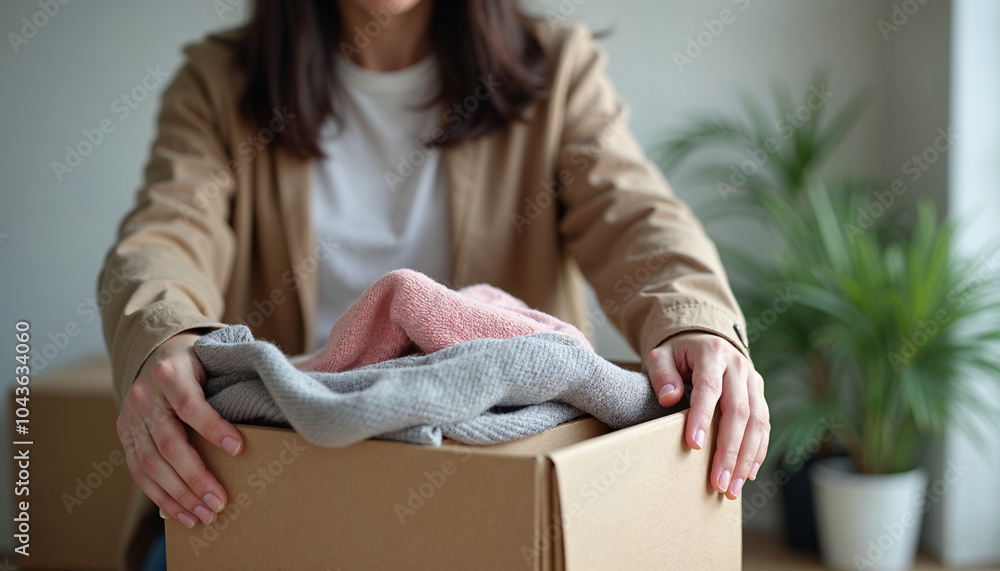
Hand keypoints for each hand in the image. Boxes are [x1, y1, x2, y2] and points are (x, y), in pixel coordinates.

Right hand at [116, 331, 243, 527]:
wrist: (158, 355)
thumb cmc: (198, 365)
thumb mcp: (213, 363)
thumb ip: (229, 386)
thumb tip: (268, 417)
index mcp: (170, 374)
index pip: (191, 405)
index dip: (213, 428)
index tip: (238, 449)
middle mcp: (145, 395)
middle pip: (169, 443)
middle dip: (195, 478)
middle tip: (220, 502)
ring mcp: (131, 416)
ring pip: (151, 464)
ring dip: (180, 495)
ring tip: (204, 516)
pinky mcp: (125, 434)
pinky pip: (139, 472)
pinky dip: (161, 496)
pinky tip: (182, 513)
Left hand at [644, 331, 768, 499]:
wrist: (707, 338)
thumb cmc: (679, 352)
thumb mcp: (662, 354)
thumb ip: (662, 374)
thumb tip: (669, 398)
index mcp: (713, 353)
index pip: (709, 387)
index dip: (702, 416)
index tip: (693, 444)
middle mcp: (739, 366)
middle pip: (739, 411)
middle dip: (729, 450)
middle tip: (717, 482)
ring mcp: (753, 381)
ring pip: (757, 423)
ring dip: (745, 458)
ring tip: (731, 488)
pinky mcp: (759, 394)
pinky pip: (764, 426)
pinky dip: (757, 452)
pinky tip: (747, 475)